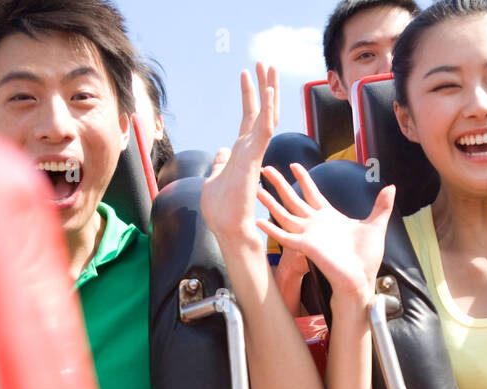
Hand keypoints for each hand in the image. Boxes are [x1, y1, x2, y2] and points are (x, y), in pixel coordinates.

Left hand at [201, 63, 277, 242]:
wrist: (229, 229)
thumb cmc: (222, 211)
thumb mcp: (215, 179)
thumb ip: (221, 163)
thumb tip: (221, 151)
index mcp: (242, 153)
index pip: (248, 118)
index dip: (249, 95)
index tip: (246, 74)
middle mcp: (251, 150)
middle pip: (260, 112)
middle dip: (263, 86)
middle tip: (264, 62)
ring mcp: (254, 154)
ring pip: (266, 116)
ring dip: (268, 90)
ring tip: (269, 66)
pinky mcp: (254, 159)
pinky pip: (265, 130)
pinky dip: (268, 110)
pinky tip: (270, 91)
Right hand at [256, 162, 394, 301]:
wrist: (362, 278)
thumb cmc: (366, 258)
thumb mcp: (376, 225)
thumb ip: (381, 206)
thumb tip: (391, 187)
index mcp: (329, 216)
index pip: (312, 193)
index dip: (303, 178)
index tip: (294, 164)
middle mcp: (315, 224)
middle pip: (292, 199)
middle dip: (279, 183)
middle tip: (265, 168)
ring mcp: (308, 235)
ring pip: (283, 214)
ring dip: (269, 202)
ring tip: (255, 188)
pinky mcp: (305, 247)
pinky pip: (284, 237)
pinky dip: (272, 230)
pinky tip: (258, 221)